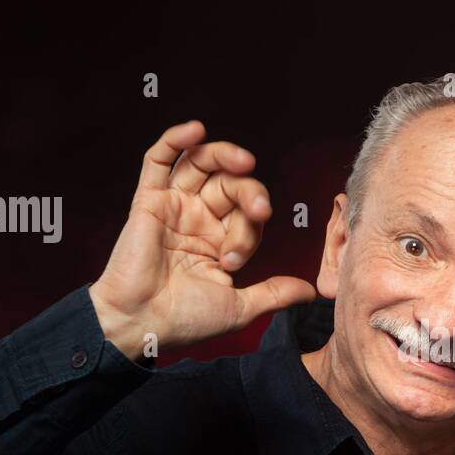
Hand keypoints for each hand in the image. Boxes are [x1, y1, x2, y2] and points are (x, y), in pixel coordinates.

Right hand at [89, 120, 316, 358]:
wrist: (142, 325)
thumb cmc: (185, 320)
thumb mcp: (240, 308)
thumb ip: (274, 293)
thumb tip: (312, 292)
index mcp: (219, 242)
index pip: (247, 217)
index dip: (250, 230)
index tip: (234, 259)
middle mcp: (198, 220)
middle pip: (230, 185)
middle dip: (250, 193)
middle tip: (259, 210)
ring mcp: (173, 208)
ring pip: (201, 165)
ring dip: (224, 156)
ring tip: (243, 160)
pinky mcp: (147, 201)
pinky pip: (158, 161)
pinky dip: (175, 140)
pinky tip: (196, 130)